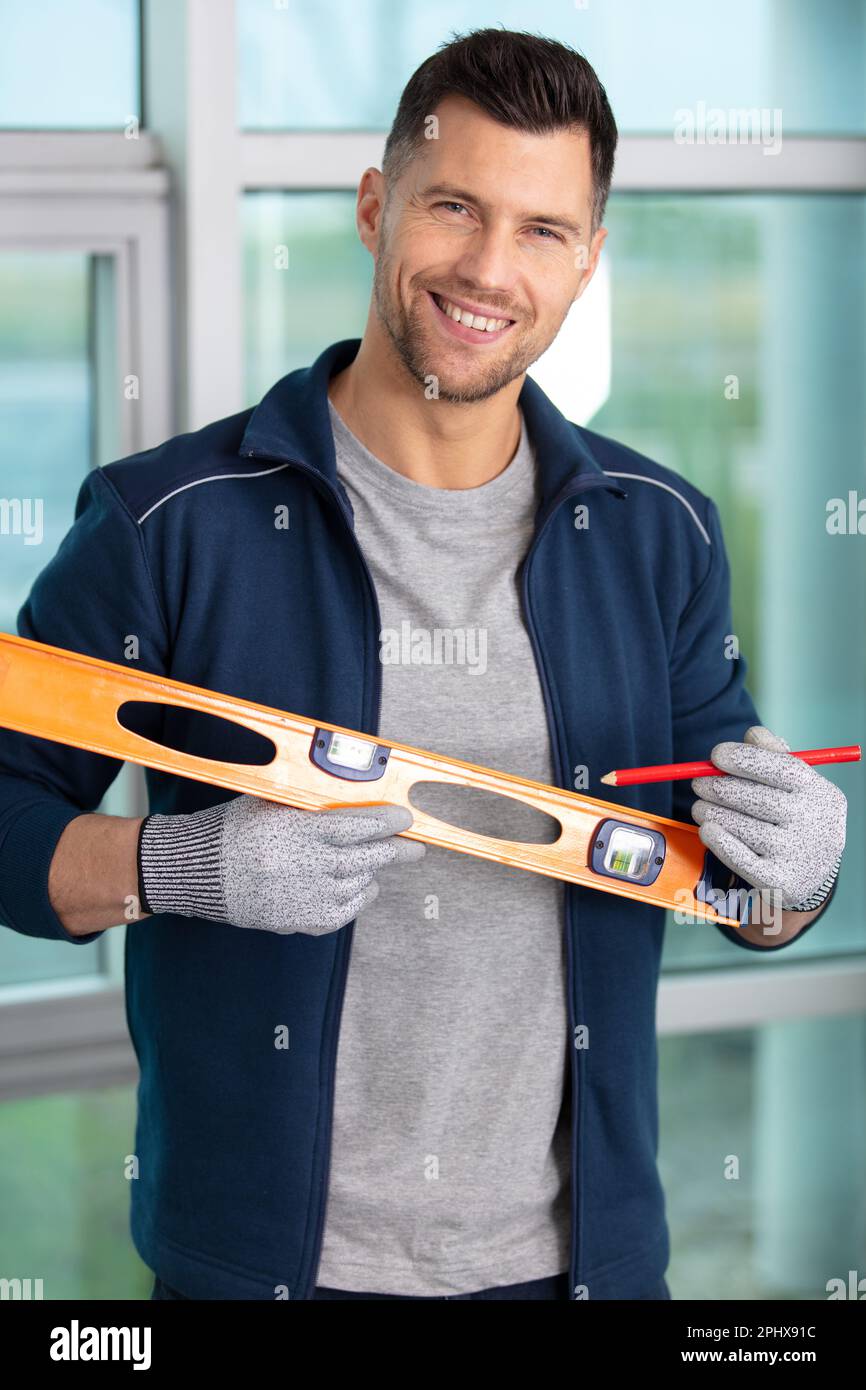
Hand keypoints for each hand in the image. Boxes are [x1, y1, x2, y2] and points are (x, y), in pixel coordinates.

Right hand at [138, 796, 425, 933]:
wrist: (200, 873)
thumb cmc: (235, 830)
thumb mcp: (269, 801)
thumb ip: (308, 799)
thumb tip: (352, 792)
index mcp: (298, 830)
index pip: (357, 825)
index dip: (388, 822)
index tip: (406, 819)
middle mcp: (305, 865)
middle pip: (368, 858)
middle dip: (396, 851)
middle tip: (414, 847)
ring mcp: (304, 896)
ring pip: (359, 884)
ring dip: (371, 872)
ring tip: (373, 862)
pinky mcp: (300, 920)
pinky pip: (345, 911)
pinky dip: (358, 898)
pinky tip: (360, 886)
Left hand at [690, 725, 845, 910]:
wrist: (815, 874)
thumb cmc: (797, 816)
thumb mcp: (798, 785)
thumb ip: (775, 755)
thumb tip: (751, 735)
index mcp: (819, 792)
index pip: (780, 769)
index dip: (743, 759)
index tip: (715, 755)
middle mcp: (814, 823)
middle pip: (757, 799)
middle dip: (719, 787)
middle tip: (698, 783)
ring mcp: (798, 854)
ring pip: (743, 827)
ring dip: (712, 813)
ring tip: (699, 807)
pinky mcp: (780, 882)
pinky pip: (740, 858)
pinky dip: (719, 841)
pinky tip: (707, 829)